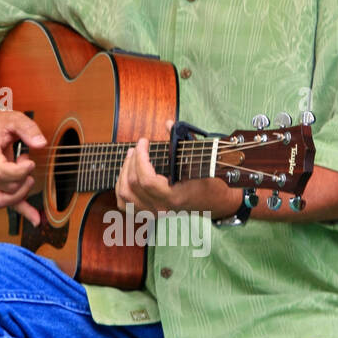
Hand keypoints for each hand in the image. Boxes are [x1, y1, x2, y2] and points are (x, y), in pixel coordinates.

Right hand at [0, 108, 46, 226]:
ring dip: (22, 192)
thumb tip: (40, 144)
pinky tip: (36, 219)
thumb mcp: (14, 119)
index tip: (30, 163)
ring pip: (4, 200)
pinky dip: (22, 212)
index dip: (19, 172)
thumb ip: (28, 129)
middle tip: (27, 160)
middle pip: (7, 187)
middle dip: (24, 177)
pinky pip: (5, 205)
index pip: (0, 172)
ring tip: (28, 177)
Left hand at [114, 120, 240, 219]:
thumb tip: (168, 124)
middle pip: (132, 184)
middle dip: (131, 161)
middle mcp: (161, 208)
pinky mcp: (150, 213)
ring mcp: (154, 213)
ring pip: (125, 194)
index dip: (140, 157)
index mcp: (173, 197)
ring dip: (123, 172)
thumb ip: (183, 143)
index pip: (145, 179)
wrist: (216, 204)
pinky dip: (121, 188)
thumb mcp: (200, 162)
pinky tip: (126, 175)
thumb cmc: (211, 184)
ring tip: (131, 157)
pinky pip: (125, 204)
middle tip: (138, 147)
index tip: (144, 141)